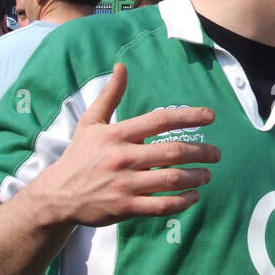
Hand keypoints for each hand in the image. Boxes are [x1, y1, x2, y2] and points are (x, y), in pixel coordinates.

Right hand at [34, 63, 219, 227]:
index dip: (188, 116)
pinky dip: (182, 201)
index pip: (159, 120)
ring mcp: (125, 184)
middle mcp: (123, 157)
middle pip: (173, 151)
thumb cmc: (79, 156)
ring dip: (196, 176)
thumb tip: (121, 66)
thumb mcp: (90, 122)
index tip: (211, 116)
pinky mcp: (126, 207)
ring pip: (171, 179)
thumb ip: (110, 95)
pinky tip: (194, 196)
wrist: (58, 195)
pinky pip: (162, 205)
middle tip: (216, 153)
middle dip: (201, 152)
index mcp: (117, 134)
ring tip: (207, 174)